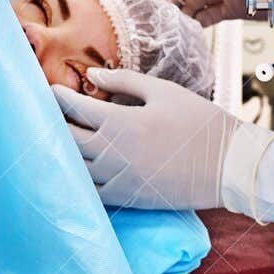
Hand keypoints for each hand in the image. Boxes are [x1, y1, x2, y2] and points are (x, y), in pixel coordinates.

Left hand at [53, 66, 240, 209]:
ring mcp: (119, 179)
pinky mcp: (128, 198)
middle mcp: (113, 153)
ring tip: (55, 141)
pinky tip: (76, 169)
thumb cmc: (199, 122)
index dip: (57, 97)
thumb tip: (92, 75)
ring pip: (75, 168)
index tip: (49, 90)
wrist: (228, 165)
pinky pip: (91, 191)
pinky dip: (79, 179)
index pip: (75, 107)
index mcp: (121, 122)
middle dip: (53, 124)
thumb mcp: (163, 91)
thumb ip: (123, 80)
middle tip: (45, 115)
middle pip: (67, 139)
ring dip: (63, 153)